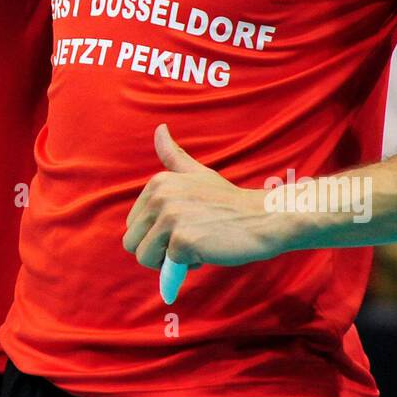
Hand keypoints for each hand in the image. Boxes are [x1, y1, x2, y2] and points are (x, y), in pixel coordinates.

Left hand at [123, 125, 292, 297]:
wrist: (264, 218)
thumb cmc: (229, 202)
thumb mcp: (198, 172)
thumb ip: (174, 156)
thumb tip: (159, 129)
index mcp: (158, 183)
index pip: (132, 224)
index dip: (155, 235)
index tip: (182, 226)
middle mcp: (159, 197)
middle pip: (132, 242)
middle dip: (157, 251)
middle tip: (187, 241)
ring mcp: (170, 218)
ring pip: (144, 257)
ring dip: (167, 262)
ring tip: (195, 246)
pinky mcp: (182, 241)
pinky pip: (168, 267)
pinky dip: (187, 266)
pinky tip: (207, 251)